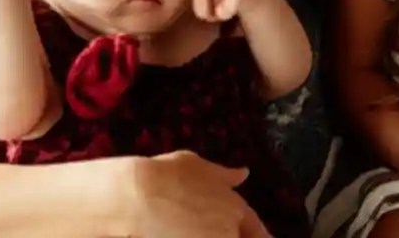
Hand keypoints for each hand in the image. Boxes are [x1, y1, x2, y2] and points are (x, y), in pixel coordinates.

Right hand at [123, 150, 270, 236]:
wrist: (136, 196)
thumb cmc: (168, 175)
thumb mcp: (200, 167)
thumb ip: (225, 176)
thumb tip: (244, 173)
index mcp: (235, 208)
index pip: (257, 230)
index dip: (260, 236)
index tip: (262, 237)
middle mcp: (227, 231)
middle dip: (235, 234)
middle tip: (216, 228)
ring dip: (209, 234)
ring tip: (192, 228)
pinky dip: (193, 237)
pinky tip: (176, 232)